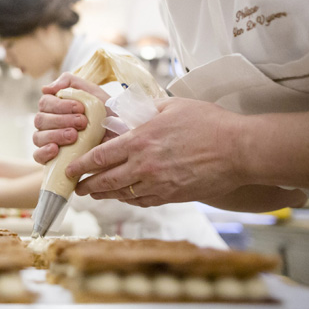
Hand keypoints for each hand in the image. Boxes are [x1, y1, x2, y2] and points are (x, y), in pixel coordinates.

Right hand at [31, 72, 110, 164]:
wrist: (121, 136)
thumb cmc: (107, 114)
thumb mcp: (92, 93)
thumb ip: (70, 82)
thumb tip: (45, 88)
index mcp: (55, 107)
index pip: (45, 103)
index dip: (60, 105)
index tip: (80, 108)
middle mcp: (49, 124)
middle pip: (40, 120)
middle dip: (61, 120)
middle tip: (82, 122)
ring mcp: (49, 142)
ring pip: (38, 137)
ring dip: (55, 135)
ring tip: (73, 136)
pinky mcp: (52, 159)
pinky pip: (37, 156)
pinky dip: (43, 152)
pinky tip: (55, 149)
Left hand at [67, 97, 244, 206]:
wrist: (239, 150)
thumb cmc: (208, 124)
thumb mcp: (171, 106)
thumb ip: (146, 110)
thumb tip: (130, 110)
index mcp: (139, 142)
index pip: (99, 157)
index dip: (81, 166)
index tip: (69, 169)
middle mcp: (144, 167)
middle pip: (106, 181)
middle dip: (87, 185)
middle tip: (76, 187)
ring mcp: (159, 184)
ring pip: (123, 195)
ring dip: (106, 195)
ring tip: (95, 193)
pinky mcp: (173, 196)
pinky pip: (144, 201)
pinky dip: (130, 200)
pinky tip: (125, 197)